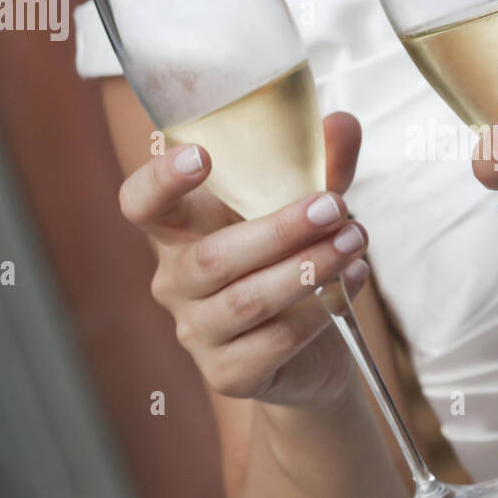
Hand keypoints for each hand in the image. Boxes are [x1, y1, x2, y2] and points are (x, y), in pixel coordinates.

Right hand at [120, 112, 369, 406]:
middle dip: (280, 229)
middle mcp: (176, 281)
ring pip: (246, 300)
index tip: (200, 155)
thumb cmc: (294, 263)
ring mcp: (196, 332)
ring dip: (308, 267)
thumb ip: (321, 167)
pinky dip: (318, 311)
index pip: (141, 204)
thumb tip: (343, 122)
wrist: (312, 353)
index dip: (160, 180)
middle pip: (212, 257)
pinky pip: (273, 340)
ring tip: (356, 241)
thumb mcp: (308, 208)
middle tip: (334, 206)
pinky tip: (350, 285)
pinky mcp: (227, 374)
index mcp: (180, 231)